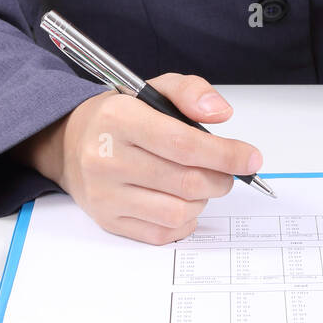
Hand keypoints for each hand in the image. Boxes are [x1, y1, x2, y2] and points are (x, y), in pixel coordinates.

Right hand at [55, 75, 262, 244]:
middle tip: (228, 172)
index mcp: (119, 119)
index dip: (225, 153)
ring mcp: (105, 195)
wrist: (71, 143)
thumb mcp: (152, 89)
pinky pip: (162, 233)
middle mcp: (106, 159)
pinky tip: (183, 201)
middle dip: (221, 179)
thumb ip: (190, 92)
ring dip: (203, 199)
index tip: (251, 158)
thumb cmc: (121, 116)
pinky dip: (185, 220)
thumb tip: (221, 114)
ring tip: (200, 183)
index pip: (183, 144)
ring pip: (178, 211)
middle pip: (185, 181)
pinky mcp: (109, 221)